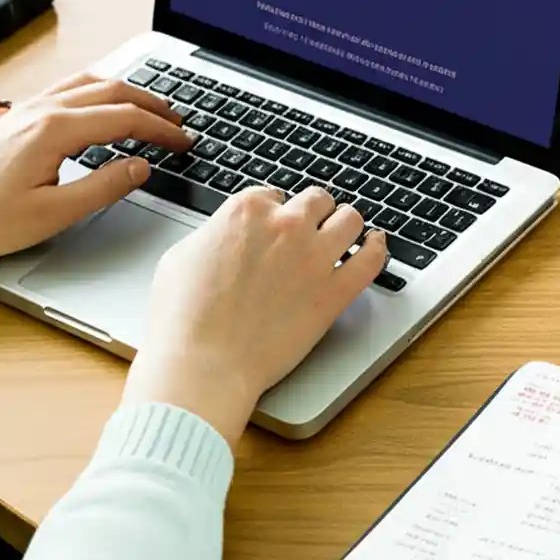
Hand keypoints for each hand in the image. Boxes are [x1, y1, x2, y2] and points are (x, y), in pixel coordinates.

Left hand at [0, 72, 191, 279]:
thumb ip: (104, 187)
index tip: (185, 142)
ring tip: (153, 108)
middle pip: (113, 90)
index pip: (125, 118)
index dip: (162, 129)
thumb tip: (141, 167)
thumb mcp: (54, 214)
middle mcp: (43, 110)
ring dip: (128, 91)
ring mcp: (29, 109)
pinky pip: (70, 88)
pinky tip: (107, 105)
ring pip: (91, 82)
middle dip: (154, 104)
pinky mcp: (20, 116)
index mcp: (55, 131)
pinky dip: (101, 90)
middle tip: (181, 123)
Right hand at [120, 186, 389, 443]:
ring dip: (346, 224)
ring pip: (350, 219)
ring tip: (345, 235)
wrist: (203, 363)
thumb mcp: (181, 256)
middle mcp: (286, 226)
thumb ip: (214, 235)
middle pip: (316, 200)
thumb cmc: (183, 318)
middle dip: (313, 212)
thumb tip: (225, 236)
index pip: (273, 195)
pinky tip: (376, 245)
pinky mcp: (334, 293)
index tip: (275, 226)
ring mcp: (315, 258)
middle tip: (311, 229)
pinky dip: (378, 249)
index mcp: (246, 211)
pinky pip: (372, 260)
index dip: (274, 212)